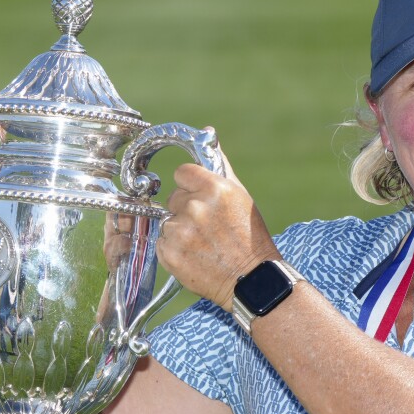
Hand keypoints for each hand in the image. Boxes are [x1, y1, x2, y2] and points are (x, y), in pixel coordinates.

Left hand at [159, 138, 280, 308]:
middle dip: (186, 210)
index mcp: (215, 188)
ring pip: (168, 220)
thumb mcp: (241, 196)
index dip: (190, 185)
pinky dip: (174, 249)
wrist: (251, 280)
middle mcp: (196, 207)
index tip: (199, 197)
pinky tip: (195, 256)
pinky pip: (162, 241)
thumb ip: (219, 165)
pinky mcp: (170, 253)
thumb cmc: (250, 237)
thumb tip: (207, 132)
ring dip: (180, 231)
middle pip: (173, 198)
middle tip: (207, 227)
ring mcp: (181, 231)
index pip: (181, 173)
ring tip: (203, 244)